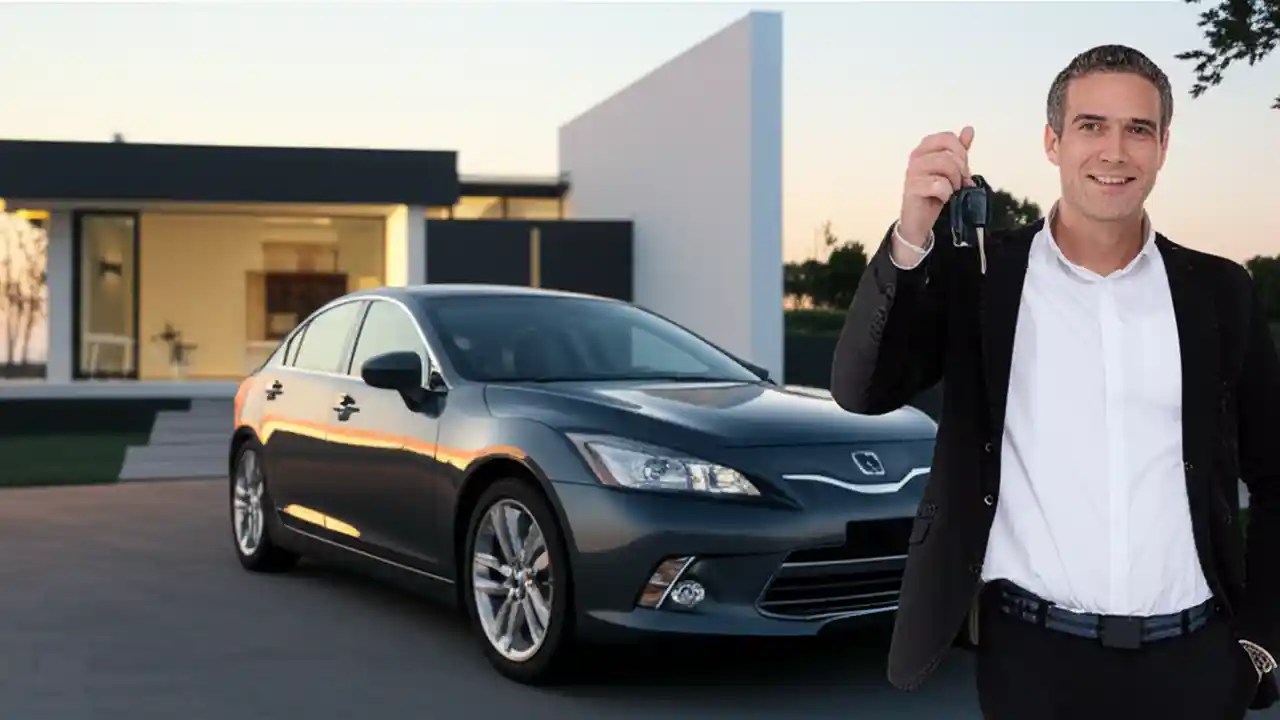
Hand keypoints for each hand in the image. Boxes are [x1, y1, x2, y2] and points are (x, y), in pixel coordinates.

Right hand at [896, 126, 975, 250]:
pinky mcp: (913, 189)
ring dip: (954, 181)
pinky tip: (944, 198)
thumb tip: (968, 130)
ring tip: (951, 190)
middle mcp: (916, 157)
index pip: (947, 138)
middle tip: (959, 183)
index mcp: (925, 149)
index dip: (960, 153)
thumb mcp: (950, 170)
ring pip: (945, 165)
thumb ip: (958, 150)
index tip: (962, 168)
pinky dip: (947, 193)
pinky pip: (938, 184)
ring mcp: (913, 172)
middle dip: (960, 170)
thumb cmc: (933, 194)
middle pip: (949, 153)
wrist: (919, 220)